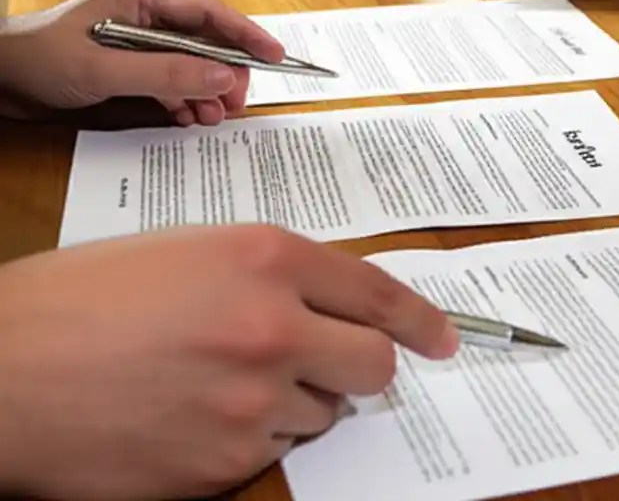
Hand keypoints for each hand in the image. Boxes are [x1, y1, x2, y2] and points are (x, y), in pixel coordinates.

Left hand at [0, 0, 284, 125]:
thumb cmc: (39, 59)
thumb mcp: (103, 69)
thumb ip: (166, 72)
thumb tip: (222, 76)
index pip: (209, 12)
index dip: (246, 33)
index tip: (275, 56)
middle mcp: (147, 16)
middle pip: (207, 41)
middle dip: (226, 73)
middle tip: (235, 104)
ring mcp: (141, 42)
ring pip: (194, 64)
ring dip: (207, 91)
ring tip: (212, 118)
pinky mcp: (133, 66)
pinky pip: (174, 80)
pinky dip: (186, 99)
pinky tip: (188, 117)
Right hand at [0, 225, 458, 500]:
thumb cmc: (78, 301)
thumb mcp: (182, 252)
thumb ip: (266, 273)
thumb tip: (325, 304)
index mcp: (263, 257)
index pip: (377, 292)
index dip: (420, 319)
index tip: (443, 339)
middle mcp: (273, 327)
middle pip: (373, 363)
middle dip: (363, 368)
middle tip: (331, 367)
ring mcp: (252, 402)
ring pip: (321, 413)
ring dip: (293, 403)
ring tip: (218, 385)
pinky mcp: (225, 464)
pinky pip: (270, 452)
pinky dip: (246, 440)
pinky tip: (190, 420)